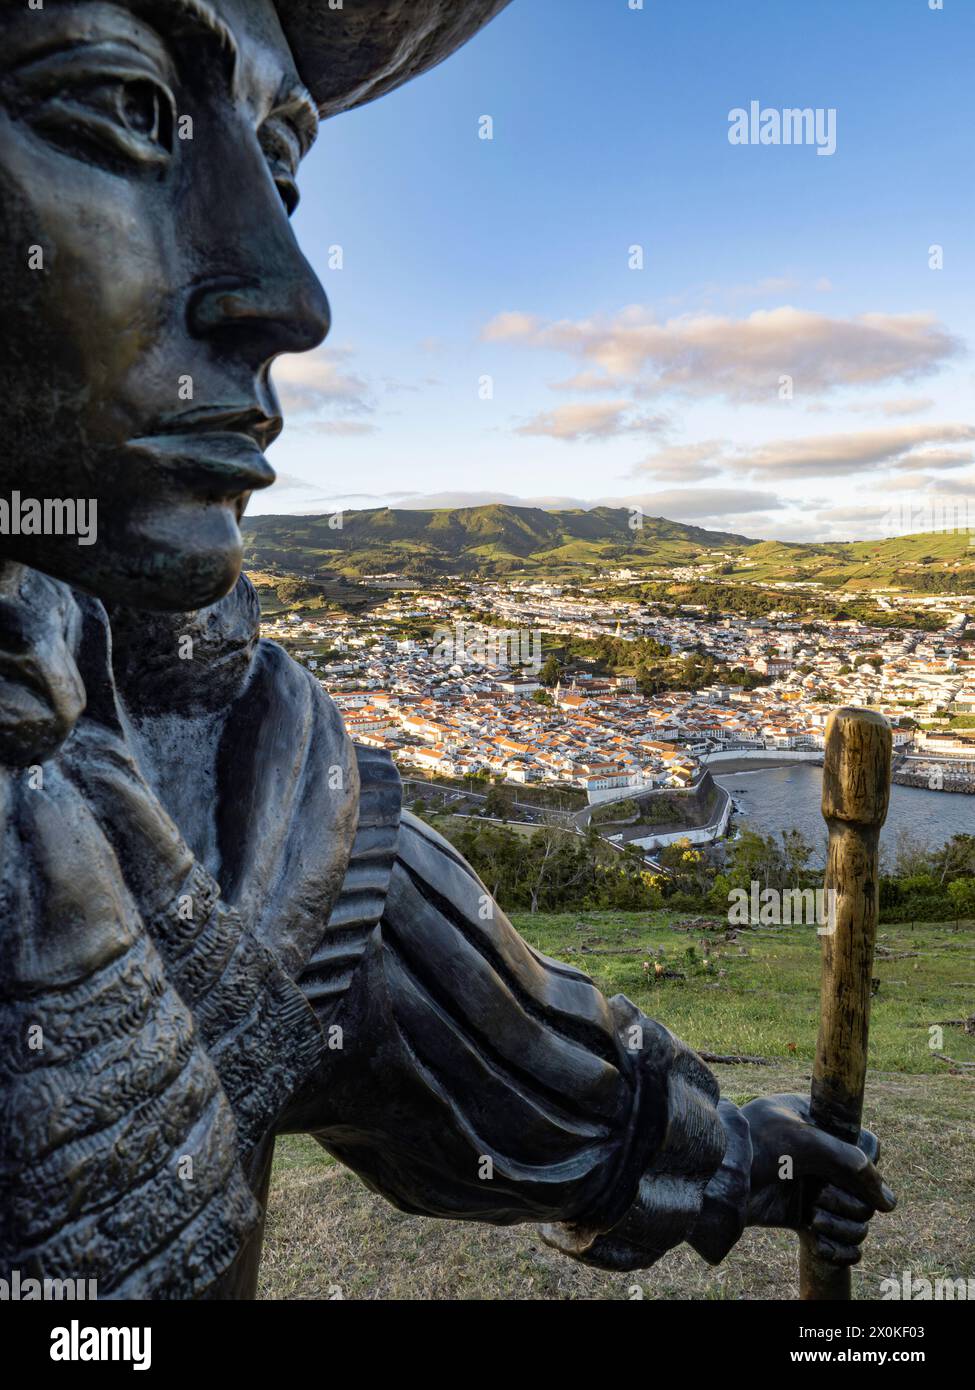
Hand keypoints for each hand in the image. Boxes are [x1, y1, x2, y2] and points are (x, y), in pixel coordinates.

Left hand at [742, 1093, 895, 1265]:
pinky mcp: (802, 1217)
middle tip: (821, 1198)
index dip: (867, 1165)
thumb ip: (852, 1164)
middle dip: (851, 1202)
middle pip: (867, 1191)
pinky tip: (818, 1243)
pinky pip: (842, 1242)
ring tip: (815, 1221)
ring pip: (858, 1220)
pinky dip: (838, 1250)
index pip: (868, 1148)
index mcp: (821, 1125)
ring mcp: (812, 1187)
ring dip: (844, 1227)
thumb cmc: (756, 1145)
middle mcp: (821, 1157)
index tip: (850, 1172)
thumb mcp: (806, 1142)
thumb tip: (891, 1203)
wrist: (715, 1177)